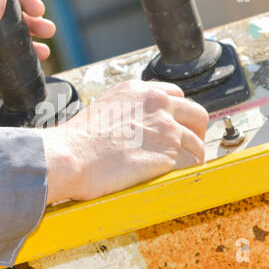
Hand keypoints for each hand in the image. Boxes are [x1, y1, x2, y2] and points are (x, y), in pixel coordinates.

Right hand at [40, 79, 208, 203]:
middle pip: (196, 115)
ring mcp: (166, 128)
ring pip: (197, 143)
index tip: (175, 128)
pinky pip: (192, 164)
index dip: (178, 114)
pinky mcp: (170, 154)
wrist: (70, 157)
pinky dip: (188, 173)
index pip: (175, 95)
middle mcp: (156, 103)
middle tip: (186, 149)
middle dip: (195, 133)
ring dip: (192, 157)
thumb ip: (128, 110)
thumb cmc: (78, 140)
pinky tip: (177, 179)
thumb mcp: (103, 109)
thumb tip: (136, 127)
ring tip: (181, 170)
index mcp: (138, 90)